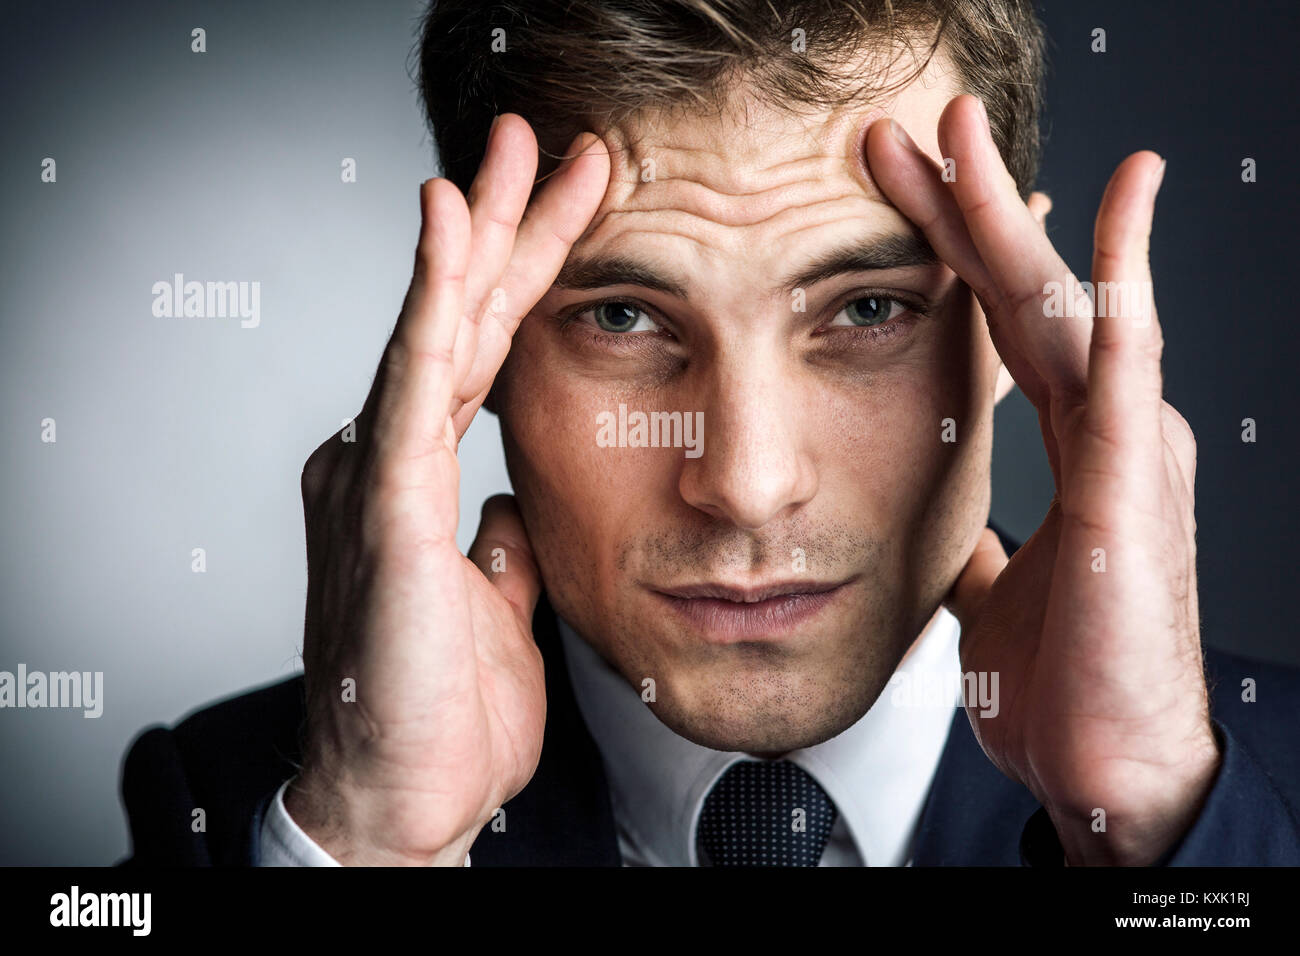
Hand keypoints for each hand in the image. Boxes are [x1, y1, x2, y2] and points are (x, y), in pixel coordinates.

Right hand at [285, 116, 609, 864]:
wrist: (402, 803)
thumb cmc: (443, 713)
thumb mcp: (496, 608)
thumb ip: (497, 546)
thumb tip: (511, 508)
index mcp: (419, 482)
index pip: (484, 357)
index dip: (524, 281)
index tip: (578, 213)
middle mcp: (388, 463)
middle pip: (461, 326)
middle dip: (503, 230)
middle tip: (538, 144)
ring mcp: (378, 481)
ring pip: (433, 334)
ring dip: (472, 241)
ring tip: (504, 158)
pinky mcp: (383, 514)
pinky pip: (413, 392)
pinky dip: (433, 308)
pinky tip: (450, 237)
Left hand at [867, 96, 1218, 864]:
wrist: (1108, 770)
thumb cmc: (1064, 681)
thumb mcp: (994, 589)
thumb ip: (979, 541)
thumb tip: (952, 524)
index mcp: (1071, 442)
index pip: (1001, 321)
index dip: (951, 250)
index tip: (894, 189)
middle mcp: (1104, 428)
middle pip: (1027, 291)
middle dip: (967, 205)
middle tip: (915, 125)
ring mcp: (1125, 451)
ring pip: (1066, 306)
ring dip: (1013, 220)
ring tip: (967, 138)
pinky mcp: (1130, 491)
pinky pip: (1124, 375)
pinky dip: (1122, 291)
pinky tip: (1116, 216)